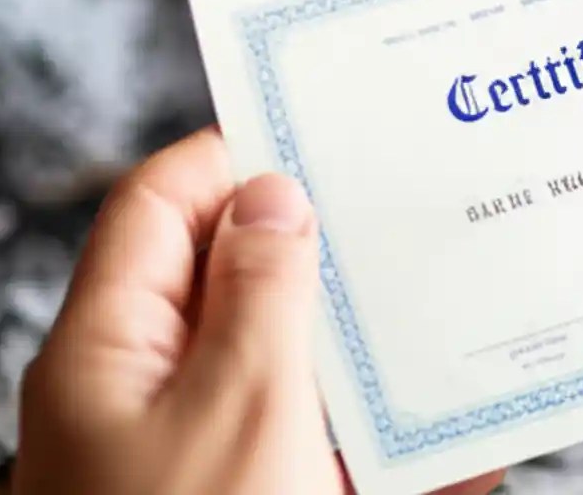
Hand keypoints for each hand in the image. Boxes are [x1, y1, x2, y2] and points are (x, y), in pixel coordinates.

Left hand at [12, 128, 503, 494]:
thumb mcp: (238, 411)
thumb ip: (259, 295)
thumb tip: (271, 195)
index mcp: (114, 349)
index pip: (164, 206)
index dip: (235, 155)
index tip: (317, 127)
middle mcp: (154, 392)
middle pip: (239, 282)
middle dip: (328, 253)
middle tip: (407, 217)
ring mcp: (211, 454)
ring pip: (301, 371)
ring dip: (377, 357)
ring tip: (458, 321)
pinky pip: (334, 456)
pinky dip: (395, 452)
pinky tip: (468, 453)